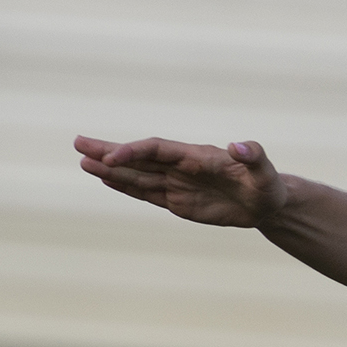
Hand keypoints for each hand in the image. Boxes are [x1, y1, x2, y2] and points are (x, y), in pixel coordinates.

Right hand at [74, 135, 287, 227]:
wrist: (267, 204)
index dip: (134, 152)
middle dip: (109, 152)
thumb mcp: (266, 172)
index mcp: (197, 156)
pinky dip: (126, 187)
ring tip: (83, 163)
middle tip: (78, 143)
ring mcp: (177, 184)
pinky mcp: (178, 202)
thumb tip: (239, 144)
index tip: (111, 158)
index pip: (158, 150)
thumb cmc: (267, 184)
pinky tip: (107, 180)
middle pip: (139, 157)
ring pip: (138, 176)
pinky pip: (147, 193)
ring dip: (111, 171)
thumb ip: (254, 156)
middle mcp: (181, 167)